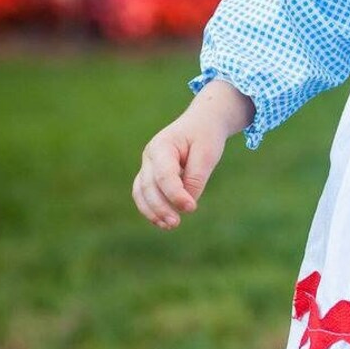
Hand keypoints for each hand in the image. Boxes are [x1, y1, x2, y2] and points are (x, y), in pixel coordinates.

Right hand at [132, 82, 250, 229]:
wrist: (201, 122)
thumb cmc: (205, 136)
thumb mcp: (207, 152)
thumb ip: (196, 177)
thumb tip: (186, 204)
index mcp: (162, 145)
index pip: (164, 175)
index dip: (175, 194)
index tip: (191, 208)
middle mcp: (149, 156)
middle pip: (149, 185)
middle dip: (161, 206)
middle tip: (176, 223)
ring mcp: (147, 165)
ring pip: (141, 192)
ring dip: (152, 211)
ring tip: (169, 226)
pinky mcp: (150, 175)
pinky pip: (144, 194)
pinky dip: (151, 209)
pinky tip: (162, 222)